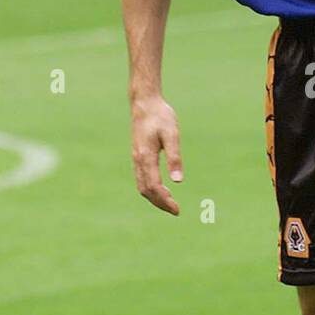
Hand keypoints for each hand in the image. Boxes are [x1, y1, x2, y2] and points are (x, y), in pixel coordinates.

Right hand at [130, 95, 182, 214]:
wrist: (144, 103)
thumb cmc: (161, 116)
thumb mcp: (172, 135)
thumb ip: (174, 157)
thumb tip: (178, 181)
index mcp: (146, 157)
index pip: (154, 187)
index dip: (165, 201)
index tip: (177, 210)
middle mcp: (138, 160)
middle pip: (146, 191)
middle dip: (160, 203)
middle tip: (176, 211)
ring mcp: (136, 158)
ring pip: (142, 186)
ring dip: (155, 198)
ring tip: (170, 203)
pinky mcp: (138, 155)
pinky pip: (141, 179)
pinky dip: (150, 189)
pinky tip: (162, 189)